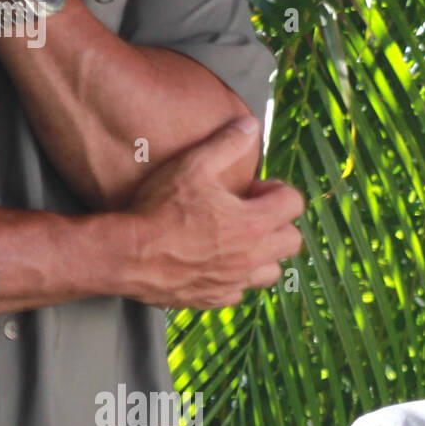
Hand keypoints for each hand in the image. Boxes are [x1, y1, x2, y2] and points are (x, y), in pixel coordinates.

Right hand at [121, 118, 304, 310]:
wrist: (130, 255)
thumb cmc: (160, 211)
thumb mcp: (193, 166)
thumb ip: (226, 144)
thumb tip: (249, 126)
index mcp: (253, 223)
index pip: (294, 204)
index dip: (277, 191)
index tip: (254, 190)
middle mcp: (253, 256)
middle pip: (292, 241)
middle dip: (277, 223)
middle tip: (249, 213)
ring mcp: (237, 281)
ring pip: (272, 271)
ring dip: (262, 254)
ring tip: (236, 240)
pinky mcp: (218, 298)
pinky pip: (240, 290)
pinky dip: (234, 277)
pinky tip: (213, 262)